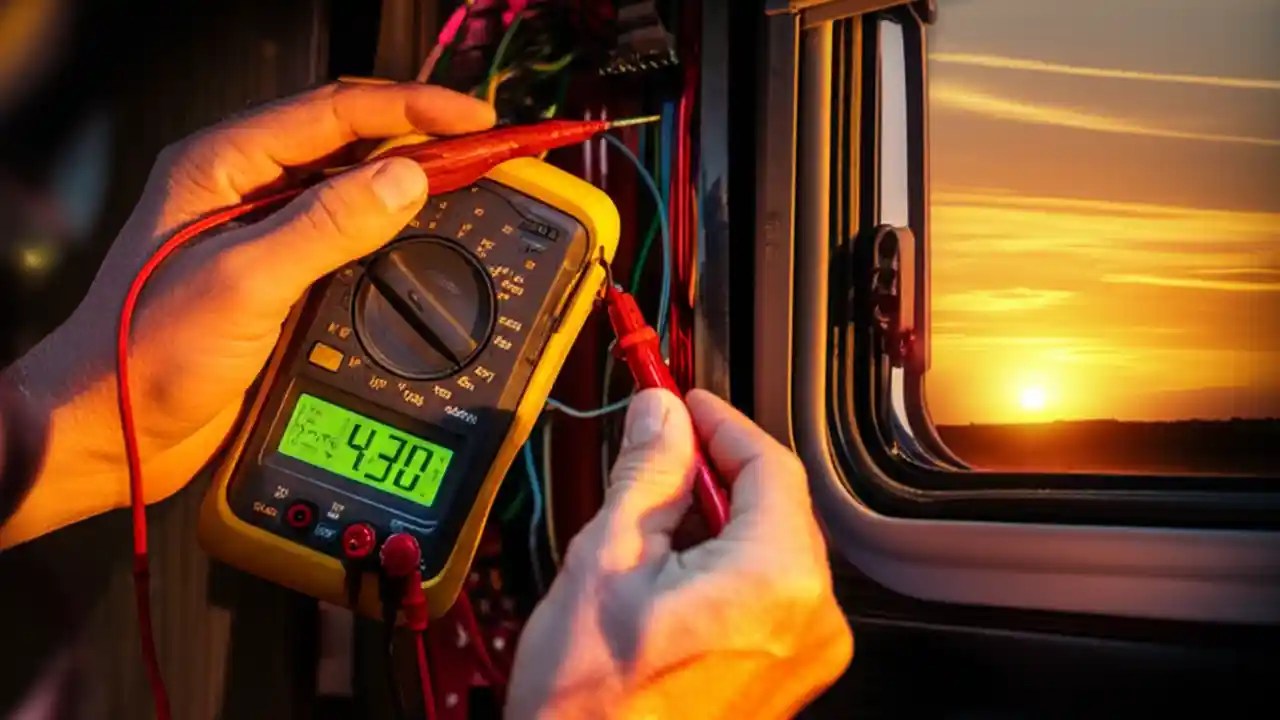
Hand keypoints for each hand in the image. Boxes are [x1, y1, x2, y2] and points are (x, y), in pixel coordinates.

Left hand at [0, 81, 494, 546]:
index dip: (414, 109)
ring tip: (466, 186)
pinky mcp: (276, 278)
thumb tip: (405, 179)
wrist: (108, 434)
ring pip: (352, 187)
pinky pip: (346, 237)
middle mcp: (242, 188)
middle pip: (349, 140)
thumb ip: (326, 226)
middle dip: (420, 137)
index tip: (476, 120)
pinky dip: (391, 232)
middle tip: (484, 148)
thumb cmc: (143, 354)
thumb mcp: (244, 282)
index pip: (335, 111)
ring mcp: (259, 232)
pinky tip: (422, 241)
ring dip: (408, 183)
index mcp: (222, 165)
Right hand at [506, 389, 852, 718]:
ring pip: (772, 544)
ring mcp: (806, 651)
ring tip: (653, 515)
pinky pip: (770, 589)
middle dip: (717, 469)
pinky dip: (727, 561)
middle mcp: (811, 616)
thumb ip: (648, 475)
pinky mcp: (788, 673)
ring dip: (718, 515)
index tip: (682, 400)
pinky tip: (675, 564)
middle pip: (776, 503)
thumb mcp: (606, 564)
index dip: (720, 421)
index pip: (768, 463)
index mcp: (776, 580)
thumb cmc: (594, 706)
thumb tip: (661, 417)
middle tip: (661, 445)